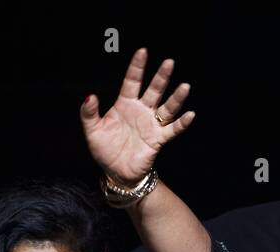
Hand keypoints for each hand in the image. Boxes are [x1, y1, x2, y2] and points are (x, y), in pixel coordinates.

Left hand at [80, 48, 194, 186]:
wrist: (116, 172)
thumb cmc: (105, 149)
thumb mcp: (92, 131)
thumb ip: (89, 113)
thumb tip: (89, 96)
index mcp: (125, 105)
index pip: (132, 81)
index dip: (137, 67)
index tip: (143, 51)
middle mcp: (141, 111)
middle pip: (154, 90)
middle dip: (161, 77)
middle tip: (169, 62)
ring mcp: (151, 124)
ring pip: (166, 108)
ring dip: (176, 98)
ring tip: (185, 87)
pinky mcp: (158, 139)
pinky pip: (172, 129)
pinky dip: (182, 123)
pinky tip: (190, 115)